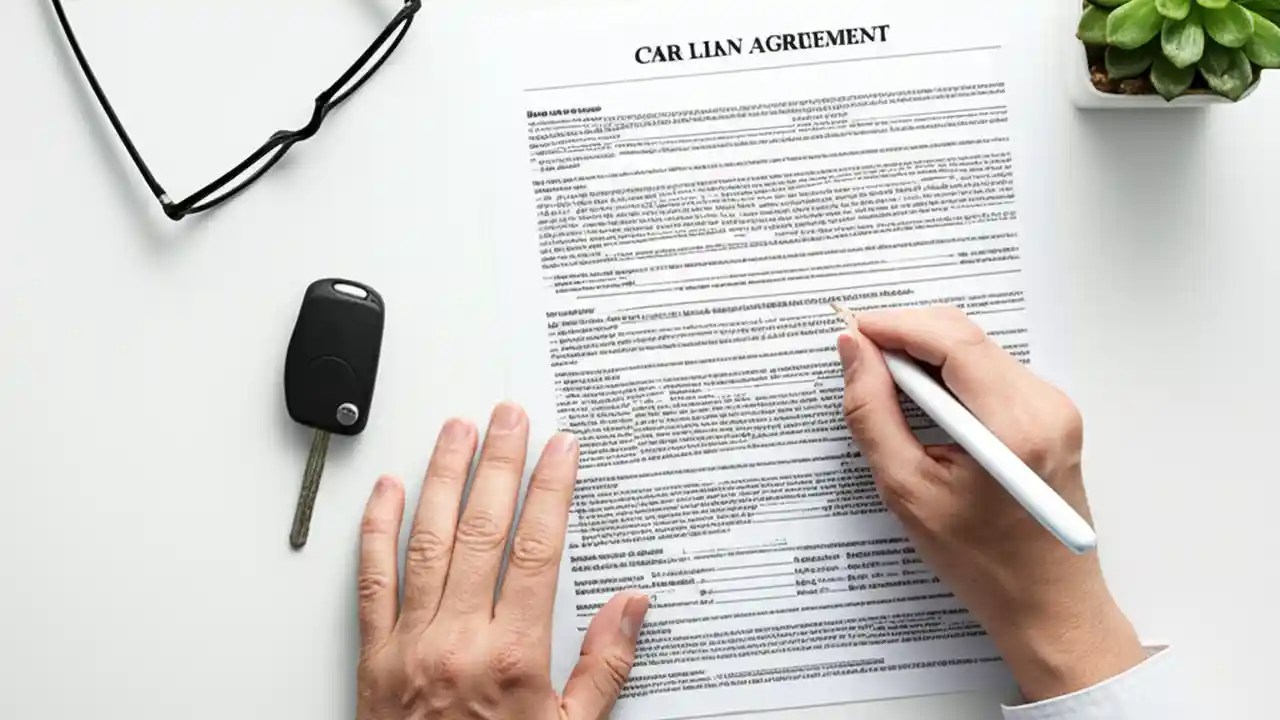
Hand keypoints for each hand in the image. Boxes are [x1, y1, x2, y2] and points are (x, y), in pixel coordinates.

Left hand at [355, 402, 649, 719]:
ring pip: (427, 541)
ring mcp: (411, 643)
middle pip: (483, 530)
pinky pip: (371, 581)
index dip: (551, 490)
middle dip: (499, 464)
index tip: (561, 450)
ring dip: (444, 478)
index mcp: (513, 657)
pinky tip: (387, 490)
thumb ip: (605, 667)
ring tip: (456, 431)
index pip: (536, 549)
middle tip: (510, 416)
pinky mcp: (373, 655)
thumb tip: (633, 606)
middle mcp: (458, 640)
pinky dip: (376, 529)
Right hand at [838, 307, 1144, 701]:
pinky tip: (923, 403)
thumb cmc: (981, 562)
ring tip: (886, 385)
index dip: (896, 325)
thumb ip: (873, 413)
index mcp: (1014, 428)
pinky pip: (992, 371)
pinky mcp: (1053, 415)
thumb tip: (854, 354)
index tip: (853, 331)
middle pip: (966, 336)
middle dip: (907, 334)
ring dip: (927, 355)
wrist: (1048, 604)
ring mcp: (1056, 407)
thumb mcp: (907, 490)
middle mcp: (1045, 406)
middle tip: (858, 353)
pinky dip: (950, 374)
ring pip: (977, 349)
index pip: (952, 341)